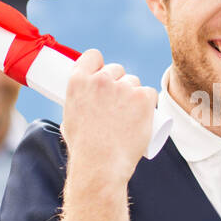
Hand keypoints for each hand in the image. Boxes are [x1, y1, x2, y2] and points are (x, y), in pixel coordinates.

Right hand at [61, 48, 156, 187]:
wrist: (101, 164)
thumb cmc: (84, 149)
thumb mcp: (70, 119)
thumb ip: (77, 104)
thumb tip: (83, 102)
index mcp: (78, 81)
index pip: (93, 56)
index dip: (99, 64)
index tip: (103, 72)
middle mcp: (101, 80)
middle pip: (116, 69)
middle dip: (119, 82)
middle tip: (118, 103)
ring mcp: (123, 88)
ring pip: (134, 82)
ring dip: (134, 94)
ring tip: (128, 117)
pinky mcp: (142, 98)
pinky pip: (149, 93)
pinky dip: (149, 104)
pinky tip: (144, 116)